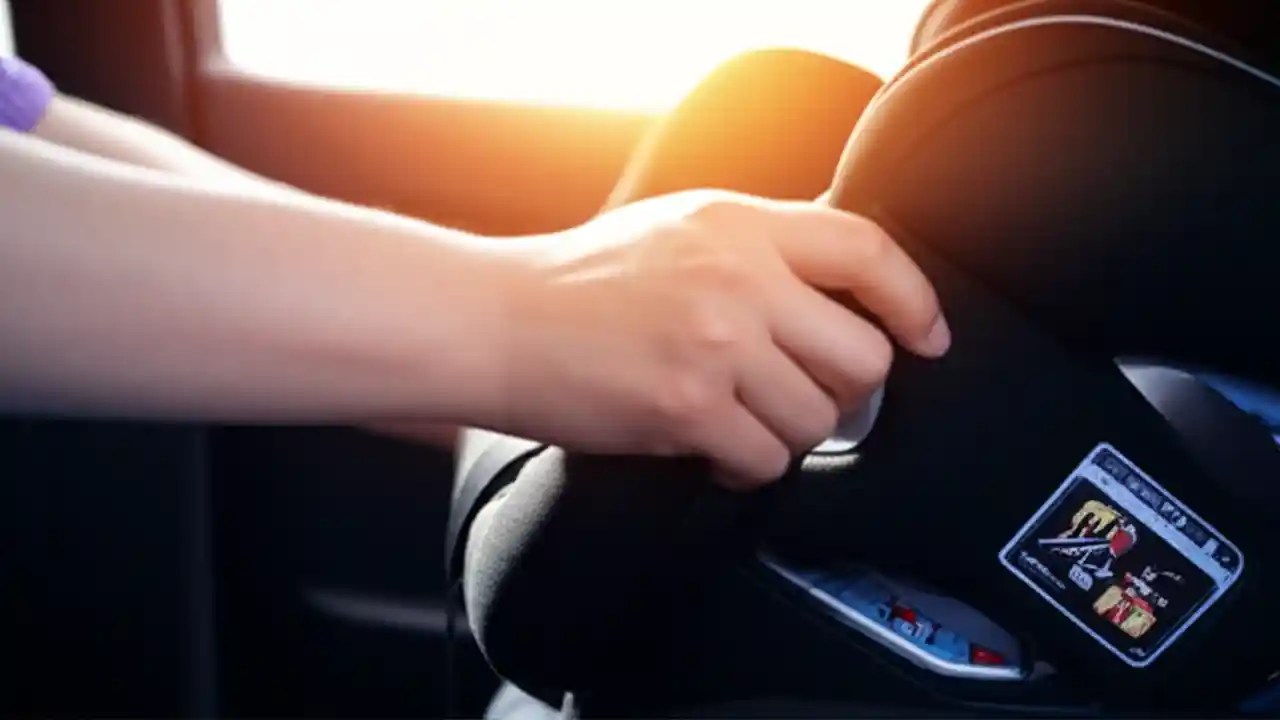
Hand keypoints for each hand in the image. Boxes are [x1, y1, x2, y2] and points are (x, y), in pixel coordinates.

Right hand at [492, 190, 948, 488]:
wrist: (499, 321)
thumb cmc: (581, 280)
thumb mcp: (680, 226)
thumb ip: (759, 243)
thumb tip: (838, 278)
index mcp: (741, 225)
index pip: (868, 251)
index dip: (914, 300)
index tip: (925, 337)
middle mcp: (739, 278)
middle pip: (861, 355)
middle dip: (844, 390)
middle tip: (803, 391)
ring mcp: (716, 344)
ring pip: (818, 418)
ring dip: (790, 432)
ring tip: (744, 419)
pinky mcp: (687, 407)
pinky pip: (768, 460)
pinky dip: (750, 466)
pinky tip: (717, 449)